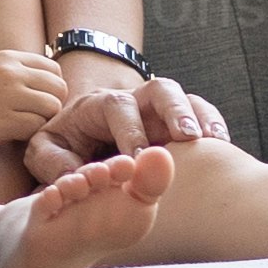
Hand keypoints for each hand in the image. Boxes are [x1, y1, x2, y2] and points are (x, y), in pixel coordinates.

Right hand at [0, 45, 75, 157]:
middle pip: (58, 88)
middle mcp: (11, 71)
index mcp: (8, 58)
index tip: (35, 104)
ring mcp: (8, 95)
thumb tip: (52, 89)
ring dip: (42, 123)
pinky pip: (37, 127)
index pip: (53, 69)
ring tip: (22, 129)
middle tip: (33, 120)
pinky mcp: (5, 120)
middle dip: (52, 107)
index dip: (50, 89)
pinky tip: (13, 138)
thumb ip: (17, 75)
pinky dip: (30, 136)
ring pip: (52, 108)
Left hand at [44, 61, 223, 163]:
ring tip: (213, 142)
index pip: (118, 108)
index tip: (139, 160)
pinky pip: (200, 114)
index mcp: (100, 105)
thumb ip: (51, 162)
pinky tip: (221, 148)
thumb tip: (73, 177)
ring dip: (200, 117)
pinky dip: (213, 125)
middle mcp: (134, 100)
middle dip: (174, 110)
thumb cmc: (62, 147)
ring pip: (185, 99)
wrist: (76, 143)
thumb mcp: (45, 152)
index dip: (131, 131)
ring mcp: (159, 109)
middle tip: (188, 137)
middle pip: (160, 90)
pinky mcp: (176, 121)